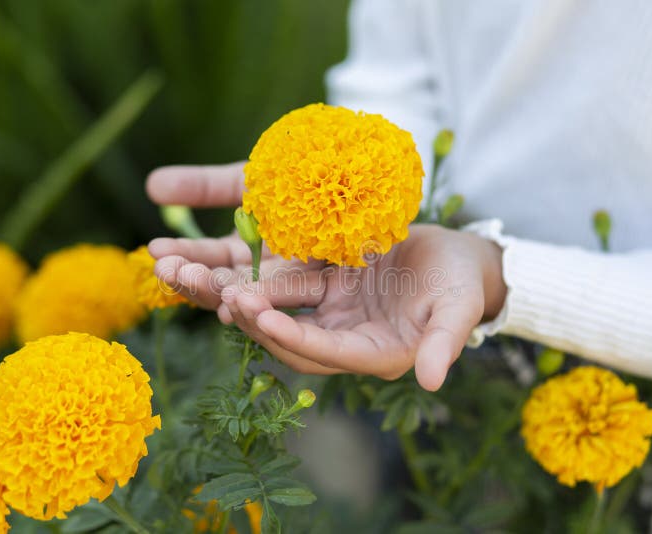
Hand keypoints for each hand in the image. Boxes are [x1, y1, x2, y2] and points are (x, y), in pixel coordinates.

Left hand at [145, 163, 506, 390]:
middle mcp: (339, 337)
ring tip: (188, 272)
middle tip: (214, 295)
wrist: (457, 261)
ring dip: (233, 292)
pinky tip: (213, 254)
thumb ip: (445, 343)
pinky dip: (248, 268)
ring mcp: (326, 308)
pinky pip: (278, 277)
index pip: (325, 353)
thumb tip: (435, 381)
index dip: (294, 338)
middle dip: (249, 317)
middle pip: (284, 334)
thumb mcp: (458, 311)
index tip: (260, 319)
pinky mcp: (320, 280)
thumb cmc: (463, 288)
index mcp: (371, 353)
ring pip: (272, 304)